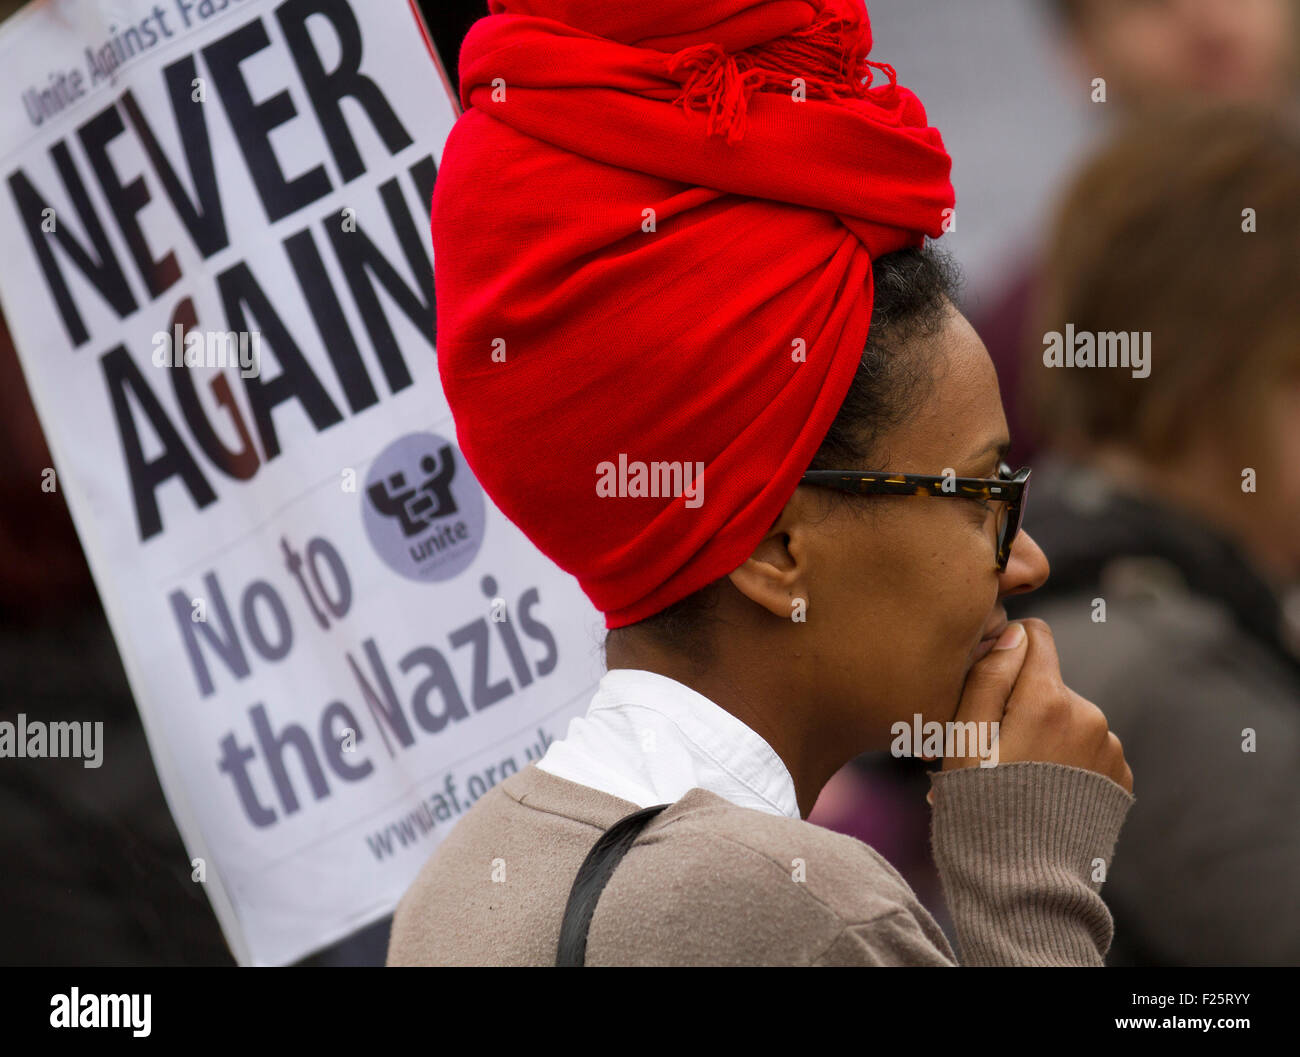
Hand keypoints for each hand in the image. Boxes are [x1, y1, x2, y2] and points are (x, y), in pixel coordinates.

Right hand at [941, 618, 1132, 792]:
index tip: (986, 687)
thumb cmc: (980, 809)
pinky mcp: (1120, 778)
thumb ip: (987, 677)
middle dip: (1019, 704)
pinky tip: (1042, 795)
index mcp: (1048, 699)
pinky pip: (1086, 749)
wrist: (1025, 887)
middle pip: (1046, 682)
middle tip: (990, 753)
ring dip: (1042, 736)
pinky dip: (1064, 762)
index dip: (1004, 652)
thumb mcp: (963, 740)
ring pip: (1066, 717)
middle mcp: (1090, 715)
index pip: (1035, 636)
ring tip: (1016, 780)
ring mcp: (1110, 749)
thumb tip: (1015, 632)